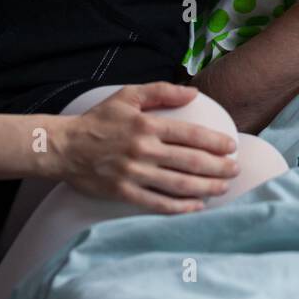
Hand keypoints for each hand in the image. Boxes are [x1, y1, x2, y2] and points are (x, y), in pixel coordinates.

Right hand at [53, 82, 238, 211]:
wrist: (63, 147)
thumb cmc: (99, 120)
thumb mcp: (128, 96)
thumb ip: (162, 91)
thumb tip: (193, 92)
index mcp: (147, 125)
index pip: (190, 134)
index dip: (215, 142)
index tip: (232, 147)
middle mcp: (143, 150)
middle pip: (191, 161)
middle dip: (219, 167)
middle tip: (235, 169)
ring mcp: (134, 173)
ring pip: (179, 183)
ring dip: (206, 187)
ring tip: (223, 187)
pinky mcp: (124, 193)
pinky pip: (158, 203)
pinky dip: (180, 207)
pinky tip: (197, 206)